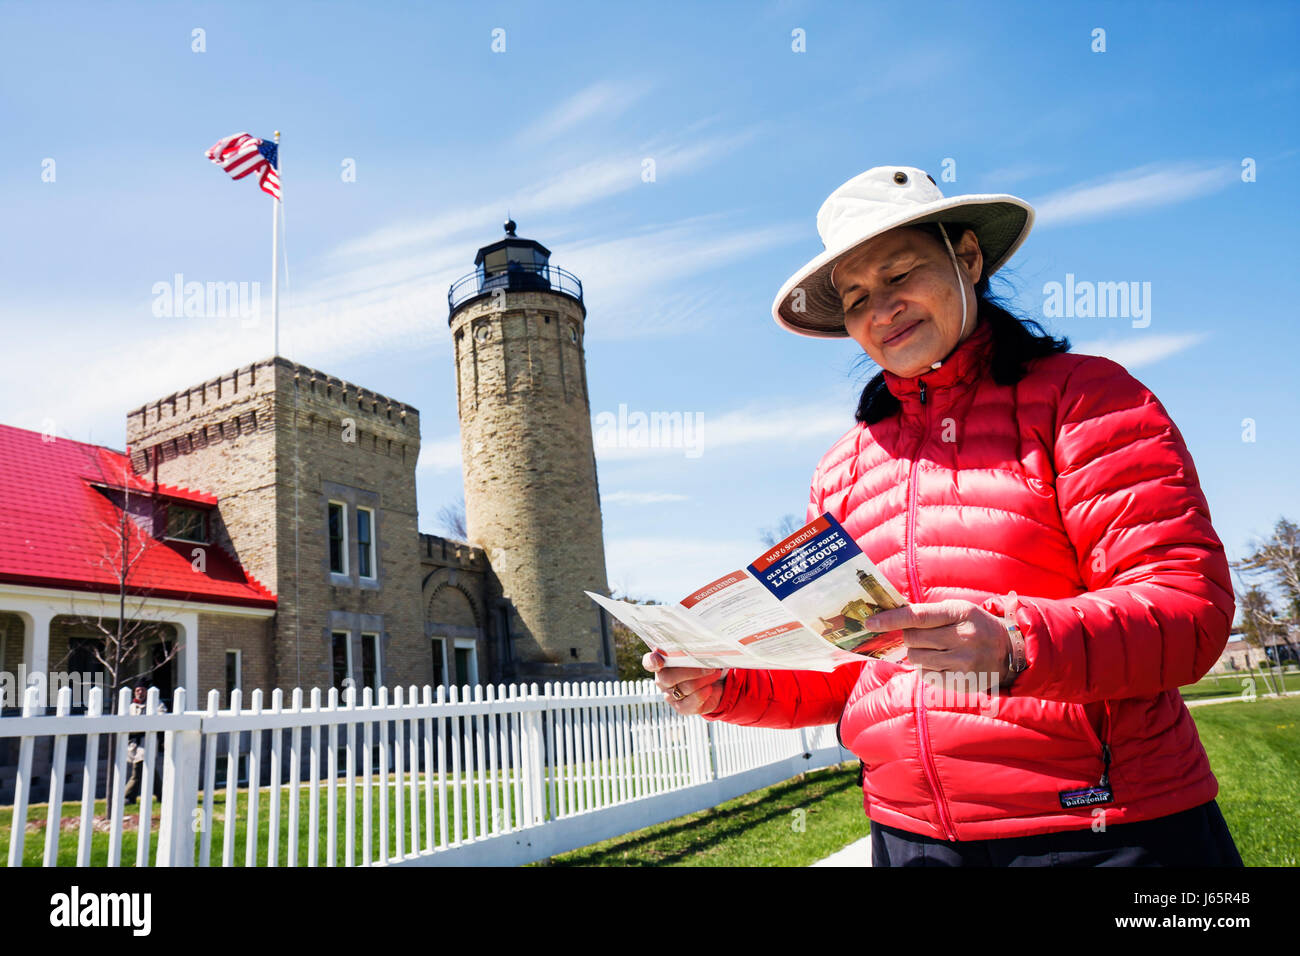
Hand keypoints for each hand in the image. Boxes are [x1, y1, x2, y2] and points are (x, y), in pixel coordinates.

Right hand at [641, 649, 726, 715]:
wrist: (714, 684)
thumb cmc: (702, 664)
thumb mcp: (697, 653)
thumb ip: (693, 649)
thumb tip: (701, 648)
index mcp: (661, 662)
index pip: (649, 662)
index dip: (651, 662)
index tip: (658, 660)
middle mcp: (662, 680)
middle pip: (668, 677)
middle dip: (693, 671)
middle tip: (710, 666)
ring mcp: (670, 695)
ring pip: (686, 688)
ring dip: (704, 680)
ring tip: (715, 673)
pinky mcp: (681, 708)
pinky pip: (691, 703)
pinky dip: (703, 694)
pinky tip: (710, 688)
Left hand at [862, 600, 1015, 688]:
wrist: (1009, 652)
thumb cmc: (975, 626)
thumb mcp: (958, 610)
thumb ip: (927, 612)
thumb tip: (890, 615)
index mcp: (960, 613)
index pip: (917, 616)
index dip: (891, 619)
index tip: (870, 623)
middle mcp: (964, 637)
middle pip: (913, 639)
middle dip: (908, 637)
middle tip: (918, 636)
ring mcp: (964, 662)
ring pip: (917, 659)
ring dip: (916, 654)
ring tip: (933, 650)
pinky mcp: (962, 682)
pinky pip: (927, 676)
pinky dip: (925, 669)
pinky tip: (940, 663)